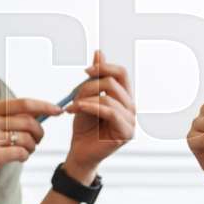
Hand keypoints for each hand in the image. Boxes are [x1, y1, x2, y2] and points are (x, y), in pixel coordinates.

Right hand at [0, 96, 63, 189]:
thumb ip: (11, 117)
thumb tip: (42, 113)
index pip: (24, 103)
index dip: (44, 106)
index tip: (58, 110)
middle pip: (29, 122)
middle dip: (39, 133)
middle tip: (37, 141)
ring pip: (27, 139)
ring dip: (32, 147)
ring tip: (25, 151)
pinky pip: (21, 153)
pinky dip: (25, 156)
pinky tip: (19, 158)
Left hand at [65, 50, 134, 176]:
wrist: (79, 151)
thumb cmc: (84, 126)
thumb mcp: (86, 97)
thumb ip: (95, 77)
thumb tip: (99, 52)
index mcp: (124, 96)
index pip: (121, 73)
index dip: (104, 67)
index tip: (85, 71)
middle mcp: (131, 107)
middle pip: (114, 82)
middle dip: (89, 85)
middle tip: (73, 96)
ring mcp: (131, 120)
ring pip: (109, 98)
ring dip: (85, 99)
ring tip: (72, 107)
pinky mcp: (127, 133)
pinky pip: (109, 112)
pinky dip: (90, 108)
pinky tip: (76, 110)